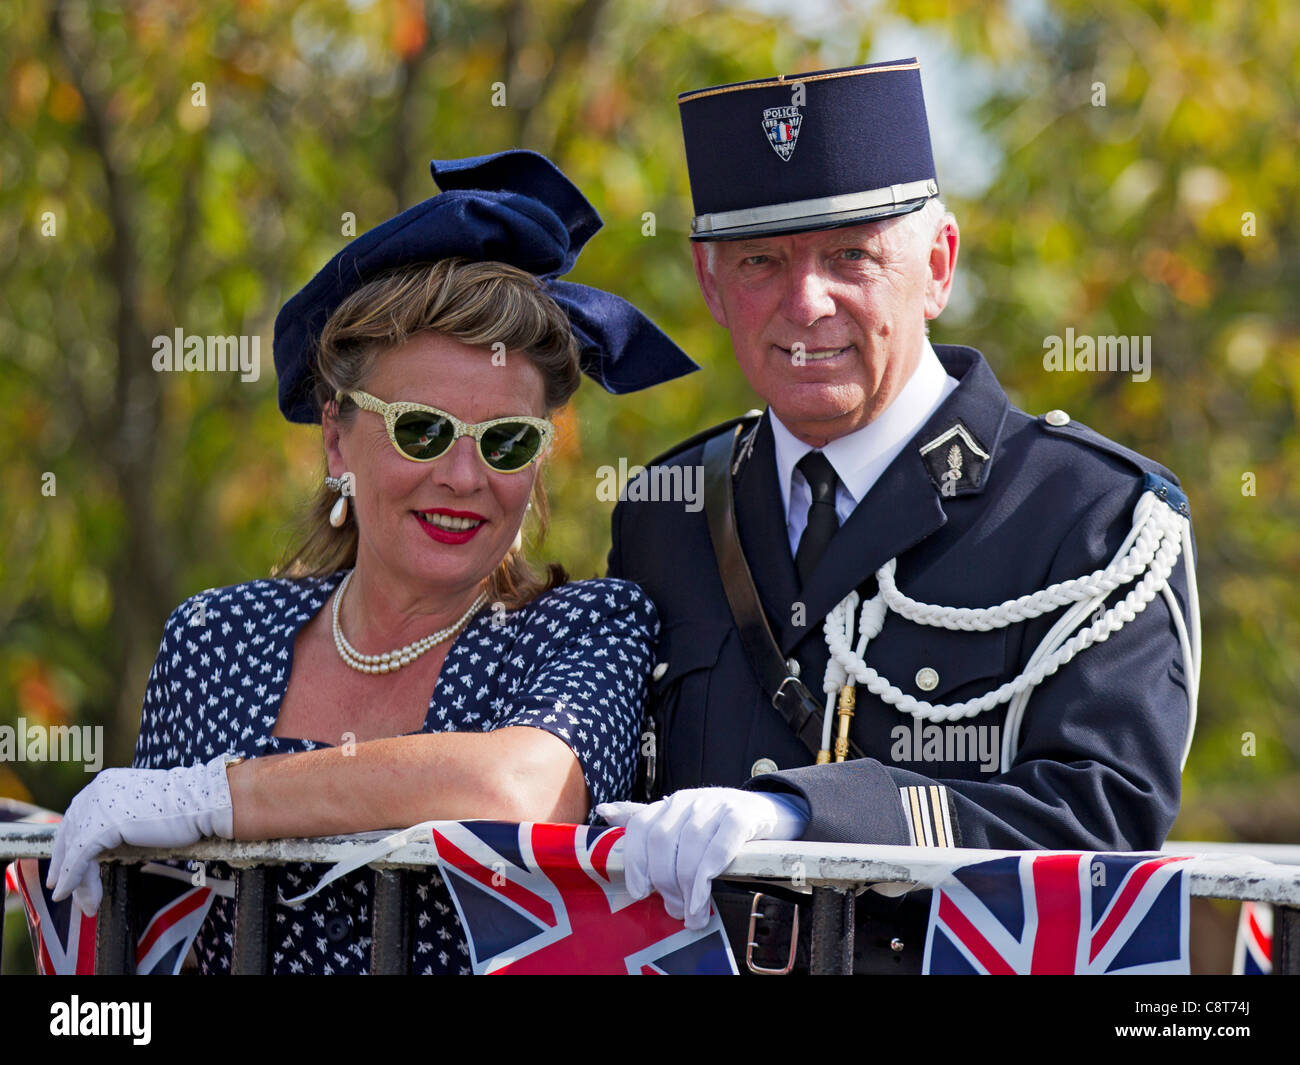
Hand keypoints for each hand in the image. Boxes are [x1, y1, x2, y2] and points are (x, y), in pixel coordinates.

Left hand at [47, 755, 237, 916]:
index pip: (78, 817)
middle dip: (63, 864)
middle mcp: (96, 790)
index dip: (69, 843)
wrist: (203, 801)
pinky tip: (72, 894)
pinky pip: (79, 858)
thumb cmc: (185, 807)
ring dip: (74, 880)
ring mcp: (98, 806)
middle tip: (63, 888)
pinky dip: (74, 880)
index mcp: (106, 783)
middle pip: (69, 832)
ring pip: (73, 850)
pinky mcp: (104, 825)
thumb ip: (122, 819)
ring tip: (81, 901)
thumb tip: (110, 844)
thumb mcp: (143, 810)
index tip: (67, 866)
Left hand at [596, 788, 806, 929]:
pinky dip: (707, 874)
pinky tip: (702, 897)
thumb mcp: (681, 820)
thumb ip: (645, 818)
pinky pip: (719, 847)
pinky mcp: (741, 816)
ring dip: (687, 887)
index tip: (640, 892)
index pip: (640, 827)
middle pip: (661, 841)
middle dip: (663, 881)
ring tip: (692, 914)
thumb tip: (604, 810)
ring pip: (689, 848)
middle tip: (674, 909)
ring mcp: (715, 806)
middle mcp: (688, 801)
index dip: (634, 861)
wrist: (769, 811)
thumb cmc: (720, 823)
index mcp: (670, 805)